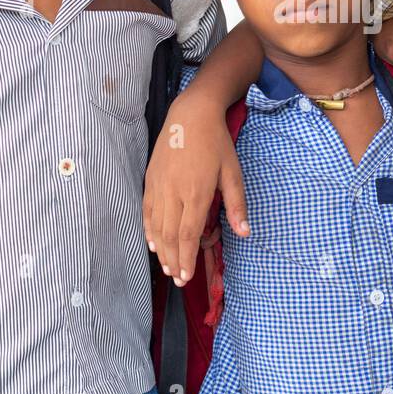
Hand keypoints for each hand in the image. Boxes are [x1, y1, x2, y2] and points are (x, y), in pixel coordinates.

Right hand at [143, 90, 248, 286]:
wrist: (191, 114)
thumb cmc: (216, 143)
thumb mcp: (233, 172)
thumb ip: (237, 204)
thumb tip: (245, 232)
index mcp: (197, 192)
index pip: (188, 234)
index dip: (186, 258)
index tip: (187, 276)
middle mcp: (174, 192)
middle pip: (170, 235)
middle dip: (174, 260)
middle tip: (178, 279)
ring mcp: (159, 186)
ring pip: (156, 226)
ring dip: (161, 249)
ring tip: (167, 267)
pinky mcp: (151, 179)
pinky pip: (146, 210)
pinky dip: (148, 229)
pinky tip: (153, 242)